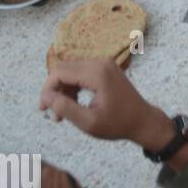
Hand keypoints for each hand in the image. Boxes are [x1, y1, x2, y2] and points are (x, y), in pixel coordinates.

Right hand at [39, 59, 169, 150]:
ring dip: (62, 91)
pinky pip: (80, 74)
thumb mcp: (89, 122)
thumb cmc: (118, 124)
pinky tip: (72, 105)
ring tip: (61, 114)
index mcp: (97, 74)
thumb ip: (65, 108)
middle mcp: (101, 63)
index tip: (44, 109)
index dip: (47, 90)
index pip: (59, 73)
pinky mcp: (106, 69)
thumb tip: (46, 97)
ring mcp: (104, 65)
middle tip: (52, 113)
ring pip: (70, 72)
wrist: (143, 121)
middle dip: (53, 90)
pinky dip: (72, 88)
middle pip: (63, 69)